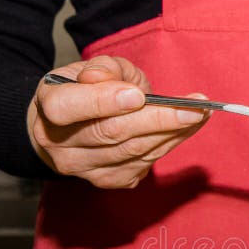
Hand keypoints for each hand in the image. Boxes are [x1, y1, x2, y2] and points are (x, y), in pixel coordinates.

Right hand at [28, 55, 208, 188]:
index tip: (138, 96)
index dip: (103, 102)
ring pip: (133, 151)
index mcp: (48, 107)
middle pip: (111, 133)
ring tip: (200, 114)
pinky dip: (168, 144)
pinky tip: (185, 129)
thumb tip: (103, 78)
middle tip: (196, 108)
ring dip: (173, 132)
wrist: (70, 127)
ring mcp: (83, 168)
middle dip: (159, 119)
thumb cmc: (85, 90)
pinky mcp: (107, 180)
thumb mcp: (91, 68)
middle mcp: (60, 144)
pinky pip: (143, 164)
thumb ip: (103, 68)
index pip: (68, 108)